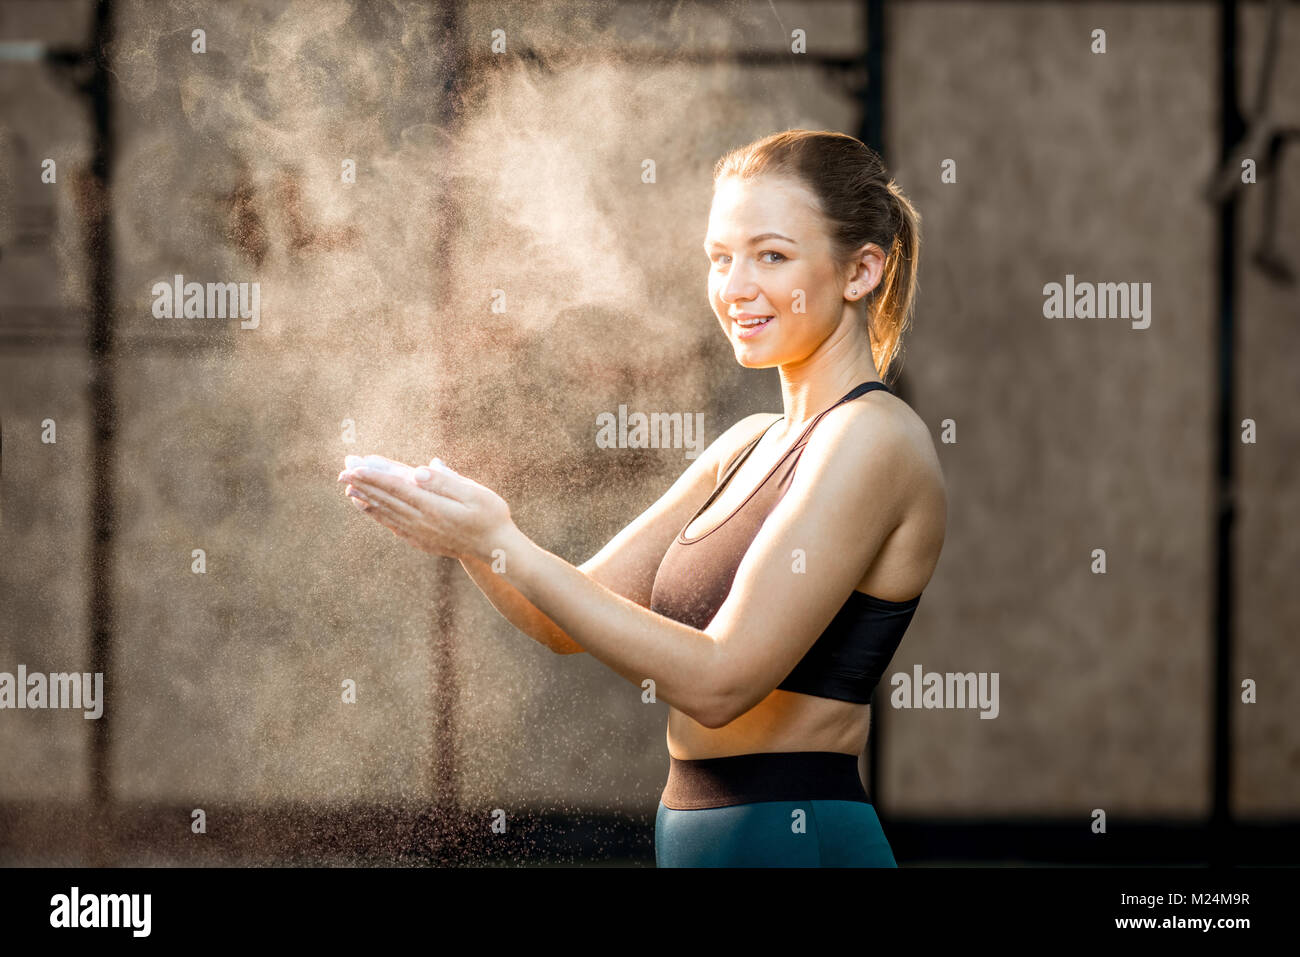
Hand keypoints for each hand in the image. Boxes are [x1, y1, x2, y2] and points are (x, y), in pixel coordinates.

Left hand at [338, 456, 513, 561]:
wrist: (497, 549)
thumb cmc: (491, 516)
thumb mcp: (475, 494)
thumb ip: (447, 481)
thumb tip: (418, 471)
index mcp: (433, 507)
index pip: (395, 488)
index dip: (373, 477)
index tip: (353, 467)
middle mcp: (421, 521)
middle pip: (386, 500)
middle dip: (363, 484)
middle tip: (342, 471)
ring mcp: (420, 533)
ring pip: (387, 514)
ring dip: (366, 500)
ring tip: (348, 489)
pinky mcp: (423, 540)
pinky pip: (394, 526)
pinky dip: (378, 516)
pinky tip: (371, 511)